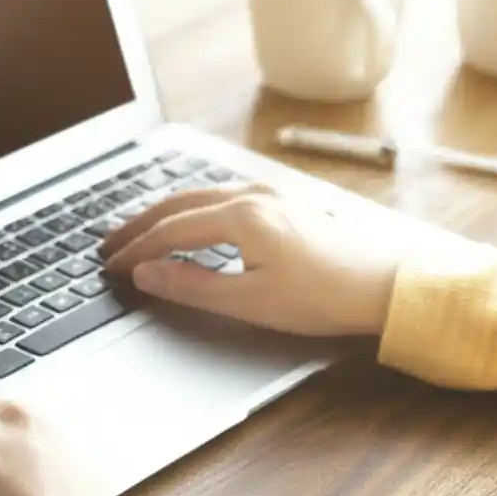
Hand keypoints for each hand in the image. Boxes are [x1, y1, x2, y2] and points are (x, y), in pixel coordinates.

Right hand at [101, 182, 461, 336]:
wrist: (387, 285)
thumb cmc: (324, 296)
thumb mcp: (251, 301)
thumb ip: (193, 285)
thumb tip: (147, 274)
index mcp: (240, 217)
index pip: (170, 231)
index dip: (136, 250)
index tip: (111, 266)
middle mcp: (251, 195)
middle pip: (178, 204)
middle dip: (139, 224)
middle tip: (109, 243)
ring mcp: (270, 194)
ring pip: (199, 196)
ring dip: (164, 213)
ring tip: (139, 231)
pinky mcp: (284, 202)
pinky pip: (222, 196)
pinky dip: (192, 209)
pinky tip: (190, 222)